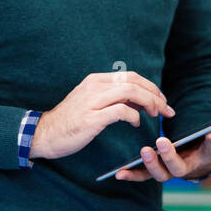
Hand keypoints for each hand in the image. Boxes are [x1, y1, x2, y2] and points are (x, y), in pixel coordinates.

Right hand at [32, 71, 174, 160]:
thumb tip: (139, 101)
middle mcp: (95, 87)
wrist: (44, 134)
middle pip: (135, 83)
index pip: (131, 76)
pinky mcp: (92, 118)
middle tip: (166, 110)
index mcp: (96, 80)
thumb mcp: (91, 102)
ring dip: (149, 103)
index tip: (161, 99)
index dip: (150, 87)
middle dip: (156, 95)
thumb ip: (112, 98)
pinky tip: (136, 123)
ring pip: (131, 93)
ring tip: (156, 115)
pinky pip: (121, 111)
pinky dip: (134, 116)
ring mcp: (92, 101)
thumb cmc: (70, 121)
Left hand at [115, 108, 210, 182]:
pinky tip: (120, 172)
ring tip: (144, 149)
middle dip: (169, 156)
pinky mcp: (156, 171)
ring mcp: (170, 171)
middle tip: (162, 142)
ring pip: (160, 174)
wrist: (200, 160)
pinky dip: (132, 175)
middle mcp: (188, 167)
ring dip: (150, 164)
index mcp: (207, 157)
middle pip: (179, 167)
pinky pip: (143, 175)